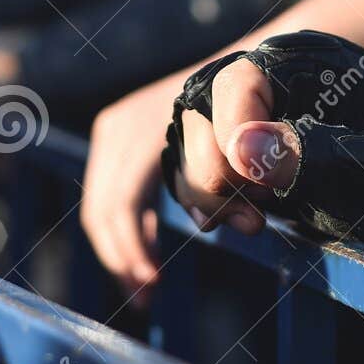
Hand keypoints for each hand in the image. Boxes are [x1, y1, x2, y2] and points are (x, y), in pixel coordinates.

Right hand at [80, 62, 286, 293]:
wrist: (257, 64)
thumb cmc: (263, 100)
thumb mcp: (259, 131)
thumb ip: (249, 163)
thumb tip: (249, 206)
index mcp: (148, 125)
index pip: (122, 203)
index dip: (133, 250)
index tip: (154, 286)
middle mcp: (122, 124)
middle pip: (103, 208)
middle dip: (124, 257)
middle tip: (147, 299)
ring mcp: (116, 127)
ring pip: (100, 204)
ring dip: (121, 248)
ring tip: (145, 288)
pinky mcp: (118, 136)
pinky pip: (109, 193)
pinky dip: (126, 227)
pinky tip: (146, 254)